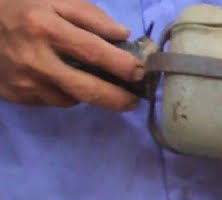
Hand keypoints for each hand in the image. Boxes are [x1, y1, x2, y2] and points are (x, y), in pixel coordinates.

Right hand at [0, 0, 141, 109]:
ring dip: (87, 94)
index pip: (93, 52)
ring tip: (94, 82)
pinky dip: (63, 93)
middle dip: (116, 99)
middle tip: (132, 101)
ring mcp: (23, 81)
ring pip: (70, 99)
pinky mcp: (14, 95)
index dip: (122, 65)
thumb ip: (90, 15)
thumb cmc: (18, 4)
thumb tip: (122, 35)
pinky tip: (62, 79)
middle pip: (86, 89)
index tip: (140, 72)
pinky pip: (50, 101)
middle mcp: (34, 59)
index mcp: (44, 27)